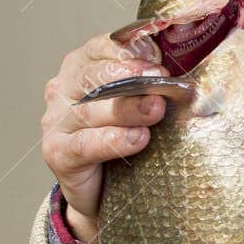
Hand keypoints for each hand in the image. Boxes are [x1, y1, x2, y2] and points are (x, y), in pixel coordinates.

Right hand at [40, 33, 166, 243]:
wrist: (103, 196)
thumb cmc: (125, 143)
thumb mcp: (138, 107)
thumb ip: (151, 86)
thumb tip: (187, 70)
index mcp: (81, 68)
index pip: (100, 47)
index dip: (128, 49)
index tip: (157, 56)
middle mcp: (64, 90)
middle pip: (92, 76)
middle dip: (128, 75)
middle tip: (159, 78)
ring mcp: (56, 121)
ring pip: (89, 109)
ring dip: (126, 108)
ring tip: (156, 109)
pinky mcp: (57, 152)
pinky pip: (84, 144)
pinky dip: (112, 140)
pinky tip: (138, 138)